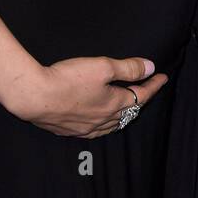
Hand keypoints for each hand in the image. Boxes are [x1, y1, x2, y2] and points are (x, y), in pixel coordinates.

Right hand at [9, 56, 167, 138]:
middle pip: (128, 112)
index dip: (154, 85)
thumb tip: (150, 67)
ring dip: (123, 114)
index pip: (141, 95)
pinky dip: (103, 123)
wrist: (35, 96)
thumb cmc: (69, 80)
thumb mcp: (103, 66)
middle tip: (146, 90)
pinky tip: (97, 120)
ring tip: (126, 107)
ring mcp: (85, 129)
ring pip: (112, 124)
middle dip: (139, 101)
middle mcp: (103, 121)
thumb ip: (128, 68)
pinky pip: (94, 130)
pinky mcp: (69, 130)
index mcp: (114, 105)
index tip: (162, 77)